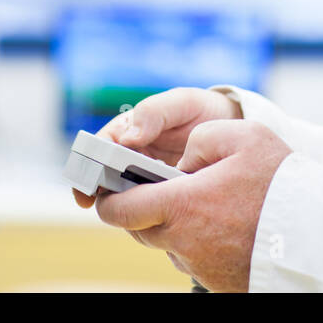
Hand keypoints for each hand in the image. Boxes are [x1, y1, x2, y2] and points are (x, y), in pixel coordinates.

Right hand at [71, 87, 240, 208]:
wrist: (234, 128)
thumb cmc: (203, 111)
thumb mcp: (182, 103)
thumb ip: (154, 113)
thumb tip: (127, 137)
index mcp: (127, 131)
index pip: (97, 150)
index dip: (88, 168)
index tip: (88, 188)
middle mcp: (130, 157)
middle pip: (104, 180)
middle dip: (104, 194)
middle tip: (111, 208)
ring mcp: (146, 179)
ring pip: (125, 198)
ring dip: (128, 207)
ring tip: (141, 214)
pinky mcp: (164, 196)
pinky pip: (149, 209)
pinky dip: (149, 215)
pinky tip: (159, 219)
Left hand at [95, 119, 291, 291]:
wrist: (319, 238)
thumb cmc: (282, 184)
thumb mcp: (244, 136)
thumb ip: (202, 140)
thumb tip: (184, 161)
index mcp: (180, 205)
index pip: (119, 209)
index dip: (108, 198)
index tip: (110, 188)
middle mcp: (182, 242)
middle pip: (140, 228)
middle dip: (143, 207)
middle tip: (165, 187)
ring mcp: (200, 266)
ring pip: (168, 243)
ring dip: (174, 224)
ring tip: (204, 203)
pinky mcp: (217, 281)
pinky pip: (194, 257)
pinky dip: (199, 241)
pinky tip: (224, 223)